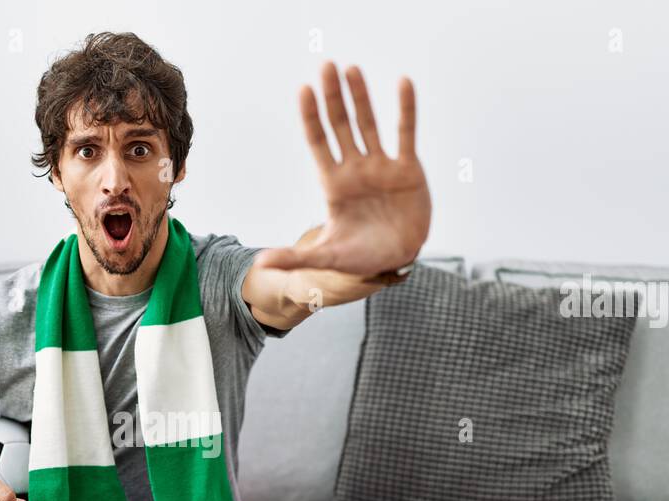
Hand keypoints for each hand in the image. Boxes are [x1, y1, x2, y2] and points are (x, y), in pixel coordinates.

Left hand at [254, 63, 430, 276]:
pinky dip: (405, 110)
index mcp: (333, 184)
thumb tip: (260, 265)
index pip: (318, 143)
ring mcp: (381, 166)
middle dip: (333, 97)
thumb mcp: (326, 257)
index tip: (303, 90)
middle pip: (341, 126)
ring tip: (351, 68)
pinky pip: (406, 134)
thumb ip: (295, 257)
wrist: (397, 261)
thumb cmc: (360, 257)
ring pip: (369, 124)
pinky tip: (402, 83)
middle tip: (326, 66)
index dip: (311, 117)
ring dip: (361, 97)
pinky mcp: (408, 169)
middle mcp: (355, 169)